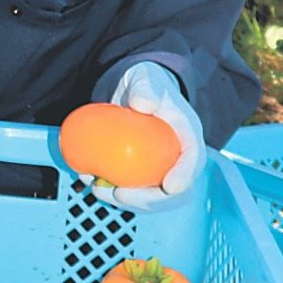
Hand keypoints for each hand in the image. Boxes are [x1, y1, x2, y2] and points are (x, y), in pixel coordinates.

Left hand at [87, 61, 205, 210]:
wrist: (137, 92)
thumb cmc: (146, 85)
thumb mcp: (146, 79)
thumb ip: (146, 88)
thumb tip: (142, 104)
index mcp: (188, 139)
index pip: (193, 161)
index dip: (184, 177)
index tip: (168, 187)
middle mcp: (179, 161)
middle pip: (174, 192)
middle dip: (149, 201)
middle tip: (119, 194)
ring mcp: (161, 171)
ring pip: (151, 198)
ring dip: (126, 202)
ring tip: (98, 190)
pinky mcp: (143, 175)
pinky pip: (131, 189)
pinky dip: (112, 191)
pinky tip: (90, 182)